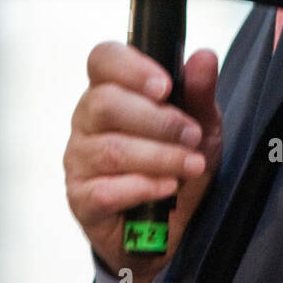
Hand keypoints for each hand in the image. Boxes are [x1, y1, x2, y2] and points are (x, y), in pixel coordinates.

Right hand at [64, 42, 222, 282]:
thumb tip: (204, 57)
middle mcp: (87, 120)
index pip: (103, 59)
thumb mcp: (202, 126)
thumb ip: (199, 92)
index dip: (131, 68)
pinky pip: (105, 190)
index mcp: (112, 89)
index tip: (165, 87)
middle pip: (105, 104)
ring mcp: (79, 160)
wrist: (175, 225)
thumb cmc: (179, 164)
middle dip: (157, 121)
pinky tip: (167, 188)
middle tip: (192, 135)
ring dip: (159, 157)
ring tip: (191, 165)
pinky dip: (143, 188)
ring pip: (111, 150)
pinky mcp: (81, 199)